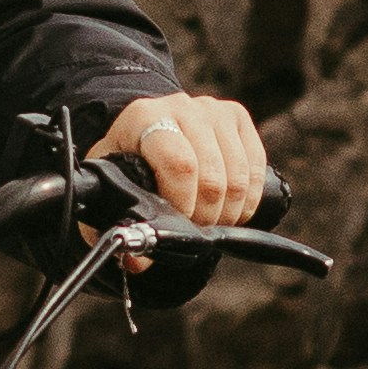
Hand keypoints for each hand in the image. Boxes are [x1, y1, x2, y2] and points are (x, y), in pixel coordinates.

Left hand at [88, 90, 269, 229]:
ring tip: (211, 222)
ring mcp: (213, 110)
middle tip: (195, 230)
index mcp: (143, 118)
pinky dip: (248, 198)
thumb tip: (137, 261)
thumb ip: (119, 225)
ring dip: (229, 211)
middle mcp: (181, 107)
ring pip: (238, 175)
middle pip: (212, 175)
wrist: (146, 133)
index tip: (179, 223)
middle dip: (207, 215)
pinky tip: (231, 209)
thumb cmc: (126, 165)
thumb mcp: (111, 191)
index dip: (184, 203)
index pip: (179, 164)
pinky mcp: (237, 117)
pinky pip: (255, 167)